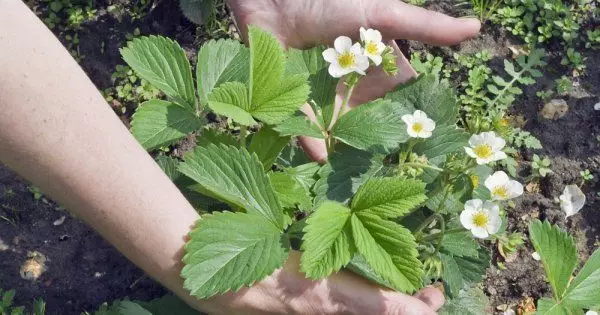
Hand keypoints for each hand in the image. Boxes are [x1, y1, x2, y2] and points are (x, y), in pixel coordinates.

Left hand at [201, 1, 480, 313]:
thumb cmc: (334, 2)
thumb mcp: (384, 15)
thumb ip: (425, 28)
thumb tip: (477, 29)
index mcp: (378, 75)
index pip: (401, 108)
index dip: (413, 129)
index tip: (430, 155)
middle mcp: (354, 92)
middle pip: (371, 129)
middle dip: (380, 152)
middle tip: (396, 178)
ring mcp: (323, 101)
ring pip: (339, 136)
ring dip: (348, 156)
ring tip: (360, 184)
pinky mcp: (292, 102)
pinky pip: (303, 129)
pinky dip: (312, 144)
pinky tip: (323, 162)